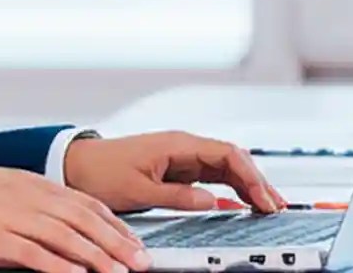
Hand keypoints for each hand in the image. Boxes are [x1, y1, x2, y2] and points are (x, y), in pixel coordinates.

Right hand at [0, 166, 152, 272]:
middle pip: (84, 219)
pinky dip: (59, 265)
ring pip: (66, 236)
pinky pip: (34, 253)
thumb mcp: (5, 189)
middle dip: (117, 242)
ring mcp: (12, 215)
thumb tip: (66, 227)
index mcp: (33, 182)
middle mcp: (28, 195)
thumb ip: (36, 204)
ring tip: (118, 272)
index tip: (134, 240)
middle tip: (140, 260)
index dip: (114, 223)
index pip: (85, 202)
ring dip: (97, 256)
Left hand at [62, 131, 286, 214]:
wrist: (77, 165)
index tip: (264, 198)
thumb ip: (176, 197)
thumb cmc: (101, 171)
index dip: (250, 175)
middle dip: (257, 181)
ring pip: (225, 167)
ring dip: (247, 185)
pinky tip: (242, 202)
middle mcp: (183, 146)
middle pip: (232, 159)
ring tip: (267, 207)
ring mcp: (182, 157)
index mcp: (177, 144)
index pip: (226, 154)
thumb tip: (212, 203)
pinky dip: (230, 188)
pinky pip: (211, 176)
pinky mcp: (177, 169)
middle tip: (275, 207)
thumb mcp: (138, 190)